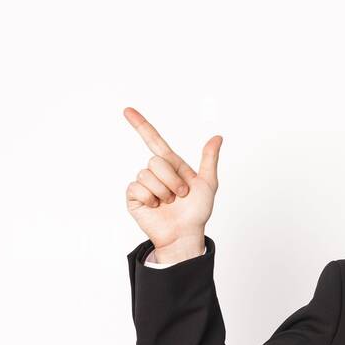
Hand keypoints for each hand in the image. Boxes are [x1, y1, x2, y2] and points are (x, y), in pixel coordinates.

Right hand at [123, 106, 221, 254]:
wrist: (185, 234)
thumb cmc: (197, 212)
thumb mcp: (208, 184)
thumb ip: (209, 160)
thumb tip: (217, 137)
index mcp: (171, 165)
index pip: (153, 140)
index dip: (141, 125)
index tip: (127, 110)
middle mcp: (156, 172)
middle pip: (156, 160)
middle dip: (172, 179)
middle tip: (180, 195)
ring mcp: (144, 184)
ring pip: (147, 174)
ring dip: (163, 191)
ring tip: (169, 203)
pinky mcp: (134, 197)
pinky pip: (137, 187)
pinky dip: (150, 198)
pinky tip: (156, 206)